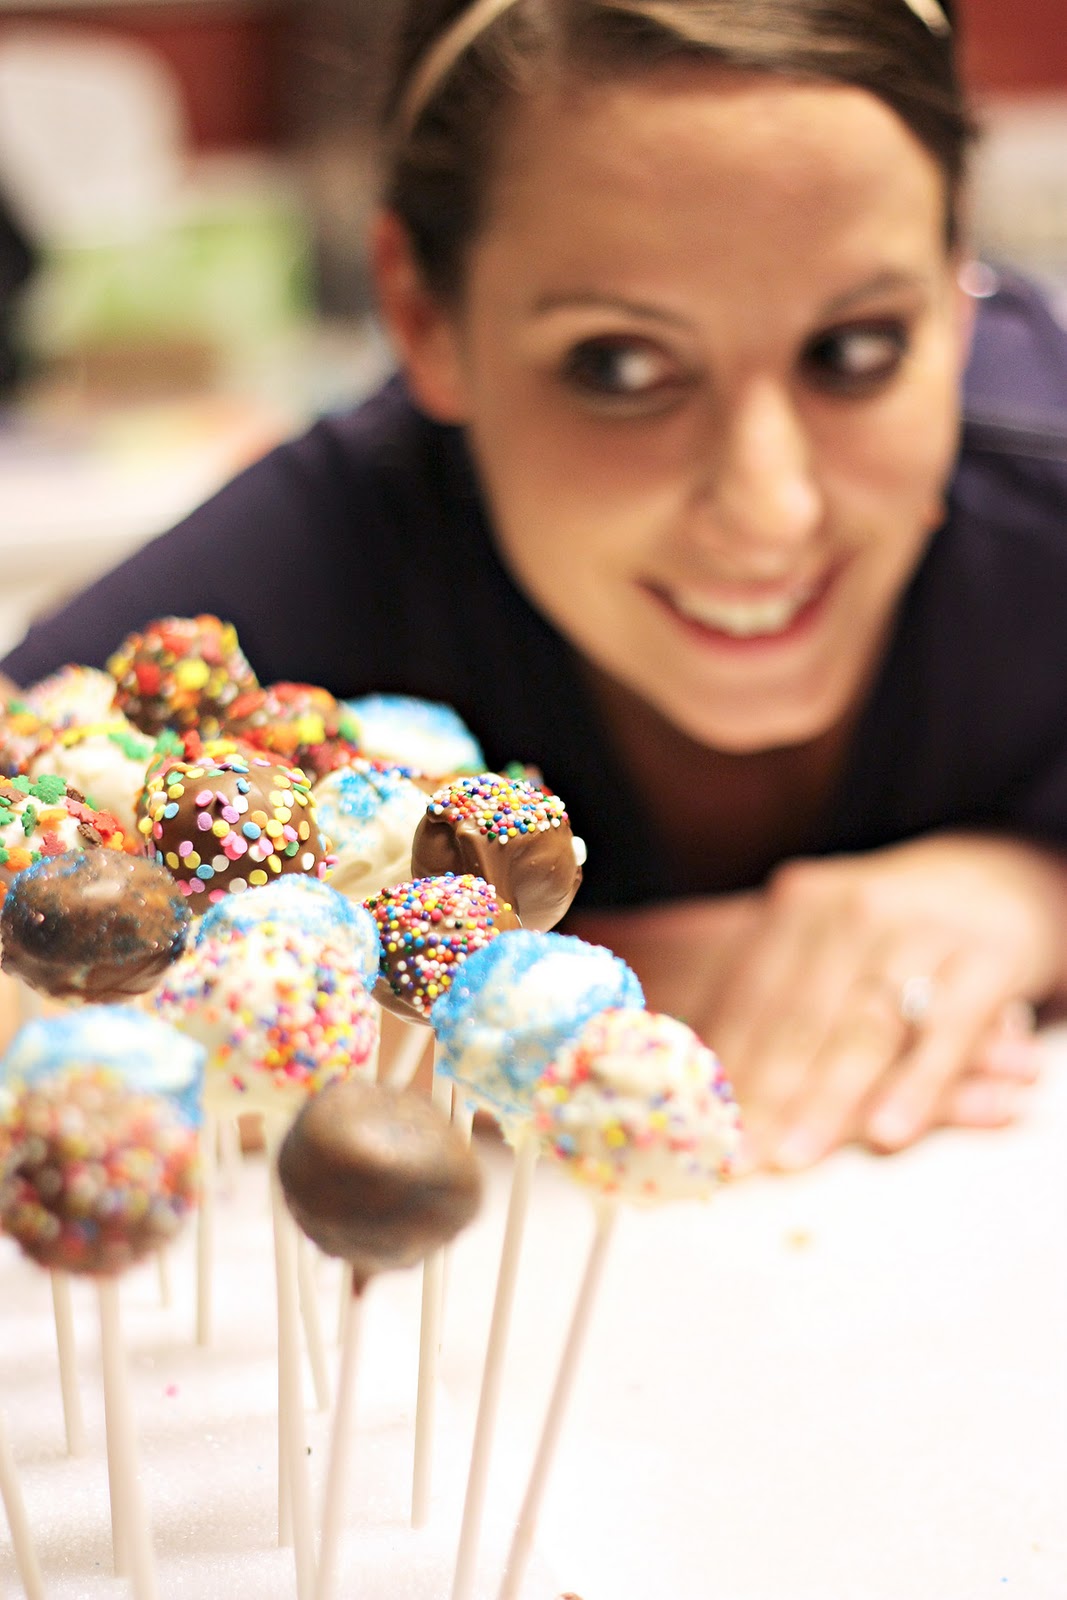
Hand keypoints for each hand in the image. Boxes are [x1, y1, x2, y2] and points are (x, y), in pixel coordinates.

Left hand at [697, 833, 1066, 1169]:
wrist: (997, 882)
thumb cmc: (890, 937)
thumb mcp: (828, 950)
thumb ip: (775, 1010)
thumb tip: (703, 1099)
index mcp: (799, 904)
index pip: (753, 999)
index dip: (723, 1070)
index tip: (699, 1133)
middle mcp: (855, 908)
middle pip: (800, 1018)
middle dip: (764, 1097)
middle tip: (736, 1162)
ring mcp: (923, 929)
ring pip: (865, 1027)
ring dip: (826, 1100)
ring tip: (793, 1159)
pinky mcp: (989, 958)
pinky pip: (947, 1032)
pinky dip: (916, 1085)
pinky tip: (889, 1132)